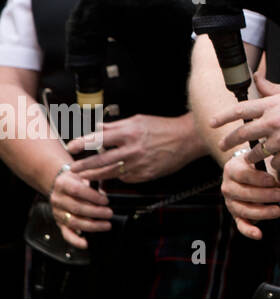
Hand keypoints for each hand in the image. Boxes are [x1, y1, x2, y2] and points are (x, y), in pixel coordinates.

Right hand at [49, 166, 111, 249]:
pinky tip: (86, 242)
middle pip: (76, 208)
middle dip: (95, 212)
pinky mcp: (59, 223)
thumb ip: (93, 181)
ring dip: (91, 225)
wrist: (58, 184)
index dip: (92, 196)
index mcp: (63, 184)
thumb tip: (105, 193)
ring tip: (106, 225)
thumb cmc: (74, 179)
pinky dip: (76, 240)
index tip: (106, 200)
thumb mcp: (82, 174)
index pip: (77, 191)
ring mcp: (58, 212)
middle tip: (109, 213)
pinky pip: (66, 234)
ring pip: (73, 222)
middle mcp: (58, 199)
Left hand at [67, 114, 201, 183]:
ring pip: (110, 173)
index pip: (100, 138)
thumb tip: (98, 128)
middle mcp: (133, 149)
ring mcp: (139, 164)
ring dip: (95, 175)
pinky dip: (119, 176)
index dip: (83, 143)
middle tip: (72, 169)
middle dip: (83, 166)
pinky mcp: (146, 175)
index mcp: (130, 133)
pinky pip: (126, 178)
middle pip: (101, 161)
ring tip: (85, 176)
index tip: (72, 147)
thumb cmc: (164, 127)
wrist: (188, 139)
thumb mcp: (139, 120)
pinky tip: (115, 174)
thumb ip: (116, 126)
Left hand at [210, 73, 279, 168]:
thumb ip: (271, 88)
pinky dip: (275, 164)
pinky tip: (278, 163)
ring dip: (251, 157)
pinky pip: (275, 163)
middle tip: (223, 144)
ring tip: (249, 159)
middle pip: (242, 133)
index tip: (212, 122)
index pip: (241, 109)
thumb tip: (257, 78)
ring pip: (256, 153)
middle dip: (229, 140)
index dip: (223, 116)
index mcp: (272, 105)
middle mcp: (273, 122)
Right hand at [221, 150, 279, 240]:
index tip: (273, 180)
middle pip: (243, 193)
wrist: (247, 169)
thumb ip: (270, 161)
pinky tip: (259, 234)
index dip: (258, 178)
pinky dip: (249, 231)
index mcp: (232, 169)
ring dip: (261, 212)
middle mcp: (228, 186)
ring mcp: (230, 202)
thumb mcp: (261, 157)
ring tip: (277, 211)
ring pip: (243, 210)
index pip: (242, 174)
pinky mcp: (235, 215)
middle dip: (264, 195)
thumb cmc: (258, 163)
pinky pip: (240, 224)